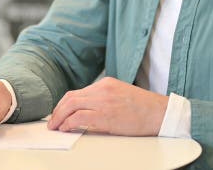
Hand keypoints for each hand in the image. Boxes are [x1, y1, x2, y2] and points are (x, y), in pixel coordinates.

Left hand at [47, 77, 167, 135]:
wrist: (160, 113)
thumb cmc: (143, 108)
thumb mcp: (120, 95)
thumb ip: (102, 99)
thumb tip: (84, 112)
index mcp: (105, 83)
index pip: (77, 92)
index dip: (63, 104)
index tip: (58, 113)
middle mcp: (102, 89)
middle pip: (70, 98)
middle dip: (57, 111)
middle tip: (52, 122)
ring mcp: (104, 101)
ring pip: (71, 105)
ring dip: (59, 118)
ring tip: (55, 127)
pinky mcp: (106, 115)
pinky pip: (79, 117)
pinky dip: (69, 123)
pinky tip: (66, 128)